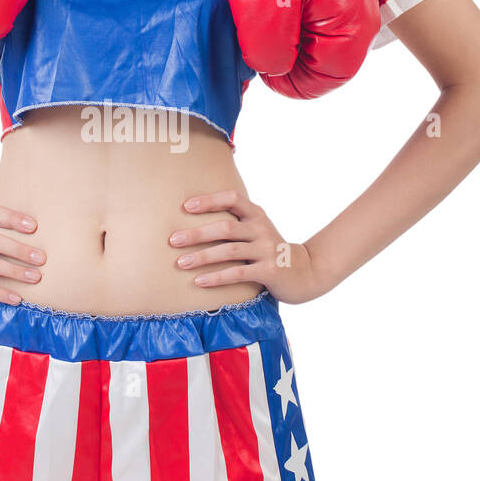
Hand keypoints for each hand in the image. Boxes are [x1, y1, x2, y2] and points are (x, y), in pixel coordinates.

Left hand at [168, 189, 333, 305]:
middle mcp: (262, 229)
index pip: (232, 199)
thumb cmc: (270, 250)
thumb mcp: (257, 231)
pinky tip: (199, 281)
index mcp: (256, 215)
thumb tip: (193, 220)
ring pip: (229, 251)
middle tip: (173, 240)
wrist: (306, 272)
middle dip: (196, 233)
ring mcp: (267, 250)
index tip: (186, 207)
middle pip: (225, 227)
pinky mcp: (269, 271)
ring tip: (180, 263)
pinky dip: (217, 277)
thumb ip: (236, 224)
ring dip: (202, 257)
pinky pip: (238, 273)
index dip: (209, 200)